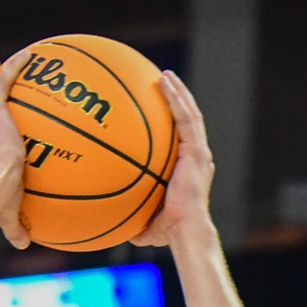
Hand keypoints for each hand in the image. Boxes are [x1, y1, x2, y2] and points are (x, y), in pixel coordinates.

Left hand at [128, 70, 216, 247]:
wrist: (185, 230)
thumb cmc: (168, 230)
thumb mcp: (145, 220)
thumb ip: (131, 215)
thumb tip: (108, 223)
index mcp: (187, 168)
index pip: (181, 139)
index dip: (173, 122)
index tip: (158, 108)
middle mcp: (196, 157)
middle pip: (187, 120)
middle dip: (176, 99)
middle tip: (161, 82)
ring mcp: (198, 153)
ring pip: (189, 114)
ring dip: (178, 92)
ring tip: (164, 75)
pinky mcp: (197, 151)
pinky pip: (187, 119)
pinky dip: (177, 99)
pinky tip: (165, 84)